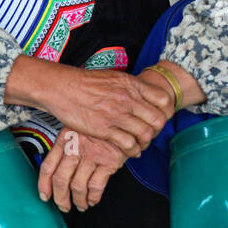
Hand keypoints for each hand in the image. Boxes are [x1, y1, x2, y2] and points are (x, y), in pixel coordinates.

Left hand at [37, 128, 127, 211]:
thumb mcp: (76, 129)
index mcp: (64, 140)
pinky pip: (96, 186)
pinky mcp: (108, 162)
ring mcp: (92, 156)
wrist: (122, 118)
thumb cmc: (98, 125)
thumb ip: (64, 146)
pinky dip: (93, 197)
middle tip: (62, 205)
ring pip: (77, 186)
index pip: (48, 166)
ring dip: (77, 200)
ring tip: (79, 205)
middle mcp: (75, 149)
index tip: (45, 195)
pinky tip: (92, 200)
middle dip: (60, 197)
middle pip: (61, 180)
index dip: (44, 184)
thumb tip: (54, 169)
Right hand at [42, 68, 172, 156]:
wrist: (61, 87)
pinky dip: (132, 150)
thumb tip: (142, 95)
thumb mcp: (112, 77)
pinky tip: (130, 150)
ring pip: (145, 134)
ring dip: (145, 142)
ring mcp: (116, 115)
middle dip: (156, 130)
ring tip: (140, 144)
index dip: (165, 111)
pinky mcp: (104, 129)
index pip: (163, 99)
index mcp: (131, 85)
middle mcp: (128, 99)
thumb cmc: (83, 82)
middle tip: (150, 133)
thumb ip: (130, 87)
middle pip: (157, 120)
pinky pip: (128, 144)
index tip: (159, 116)